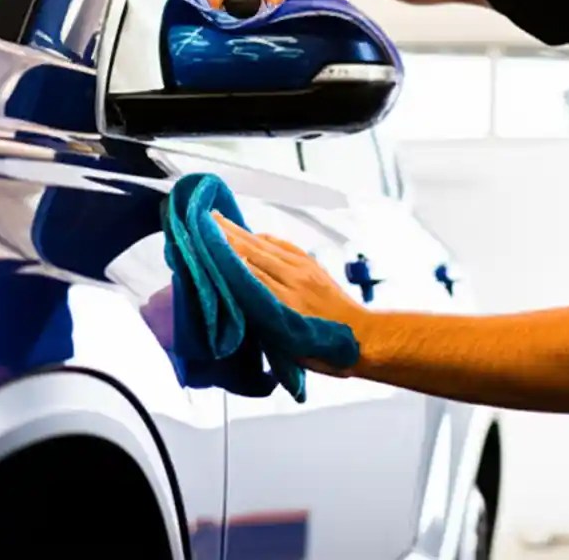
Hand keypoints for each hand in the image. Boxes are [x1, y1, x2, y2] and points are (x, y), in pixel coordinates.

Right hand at [213, 213, 367, 374]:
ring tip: (221, 221)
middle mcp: (294, 278)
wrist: (363, 338)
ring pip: (266, 244)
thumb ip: (261, 316)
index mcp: (285, 299)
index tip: (205, 240)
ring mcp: (305, 269)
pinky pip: (284, 245)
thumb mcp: (286, 343)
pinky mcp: (313, 265)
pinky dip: (265, 238)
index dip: (225, 253)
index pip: (247, 268)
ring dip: (242, 231)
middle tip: (206, 219)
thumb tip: (238, 294)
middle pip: (253, 250)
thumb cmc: (325, 349)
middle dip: (227, 234)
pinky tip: (254, 235)